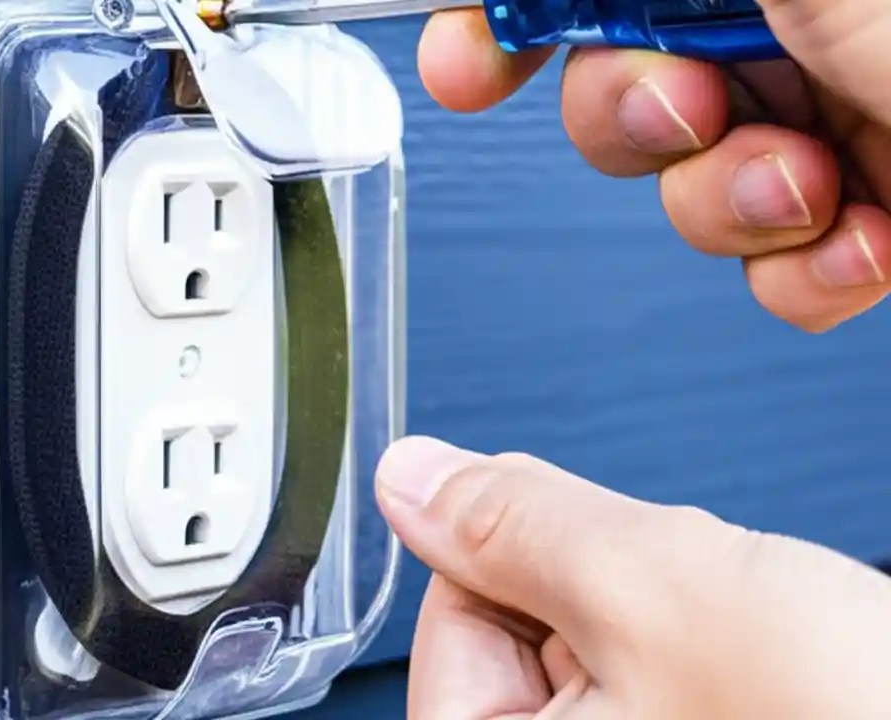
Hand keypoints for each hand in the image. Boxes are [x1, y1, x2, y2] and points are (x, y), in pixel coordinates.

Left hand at [376, 436, 890, 718]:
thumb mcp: (650, 589)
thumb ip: (510, 525)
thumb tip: (410, 477)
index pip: (444, 630)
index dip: (513, 554)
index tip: (572, 528)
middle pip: (519, 643)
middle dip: (600, 587)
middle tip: (685, 601)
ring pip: (598, 652)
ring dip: (661, 610)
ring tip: (746, 641)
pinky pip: (660, 679)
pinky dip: (698, 641)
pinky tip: (762, 651)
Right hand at [419, 0, 890, 331]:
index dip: (511, 21)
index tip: (466, 64)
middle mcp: (794, 37)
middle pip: (615, 87)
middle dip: (632, 120)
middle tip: (688, 110)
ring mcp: (826, 129)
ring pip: (684, 187)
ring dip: (725, 206)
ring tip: (808, 190)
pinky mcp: (861, 220)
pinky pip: (765, 271)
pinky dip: (797, 277)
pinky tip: (863, 245)